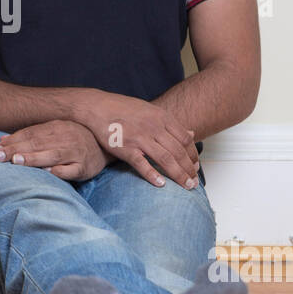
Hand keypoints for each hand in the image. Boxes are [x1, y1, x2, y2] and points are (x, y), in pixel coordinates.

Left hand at [0, 120, 111, 181]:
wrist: (105, 145)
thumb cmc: (73, 140)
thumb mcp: (52, 133)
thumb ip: (29, 136)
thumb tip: (1, 140)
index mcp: (56, 127)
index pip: (30, 134)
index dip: (12, 141)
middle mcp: (65, 138)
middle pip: (38, 143)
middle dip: (17, 149)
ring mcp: (75, 152)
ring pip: (52, 155)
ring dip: (34, 158)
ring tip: (17, 161)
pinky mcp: (84, 167)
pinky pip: (70, 170)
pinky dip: (59, 171)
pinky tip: (46, 173)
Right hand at [75, 91, 199, 188]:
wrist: (97, 107)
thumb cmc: (124, 109)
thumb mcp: (151, 111)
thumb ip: (170, 124)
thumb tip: (191, 133)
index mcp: (162, 118)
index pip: (185, 140)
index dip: (193, 155)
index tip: (196, 166)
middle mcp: (153, 127)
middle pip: (178, 152)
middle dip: (189, 169)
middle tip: (194, 182)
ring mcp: (139, 138)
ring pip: (166, 159)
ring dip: (179, 175)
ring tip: (187, 186)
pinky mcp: (125, 148)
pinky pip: (142, 164)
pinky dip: (153, 175)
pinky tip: (161, 184)